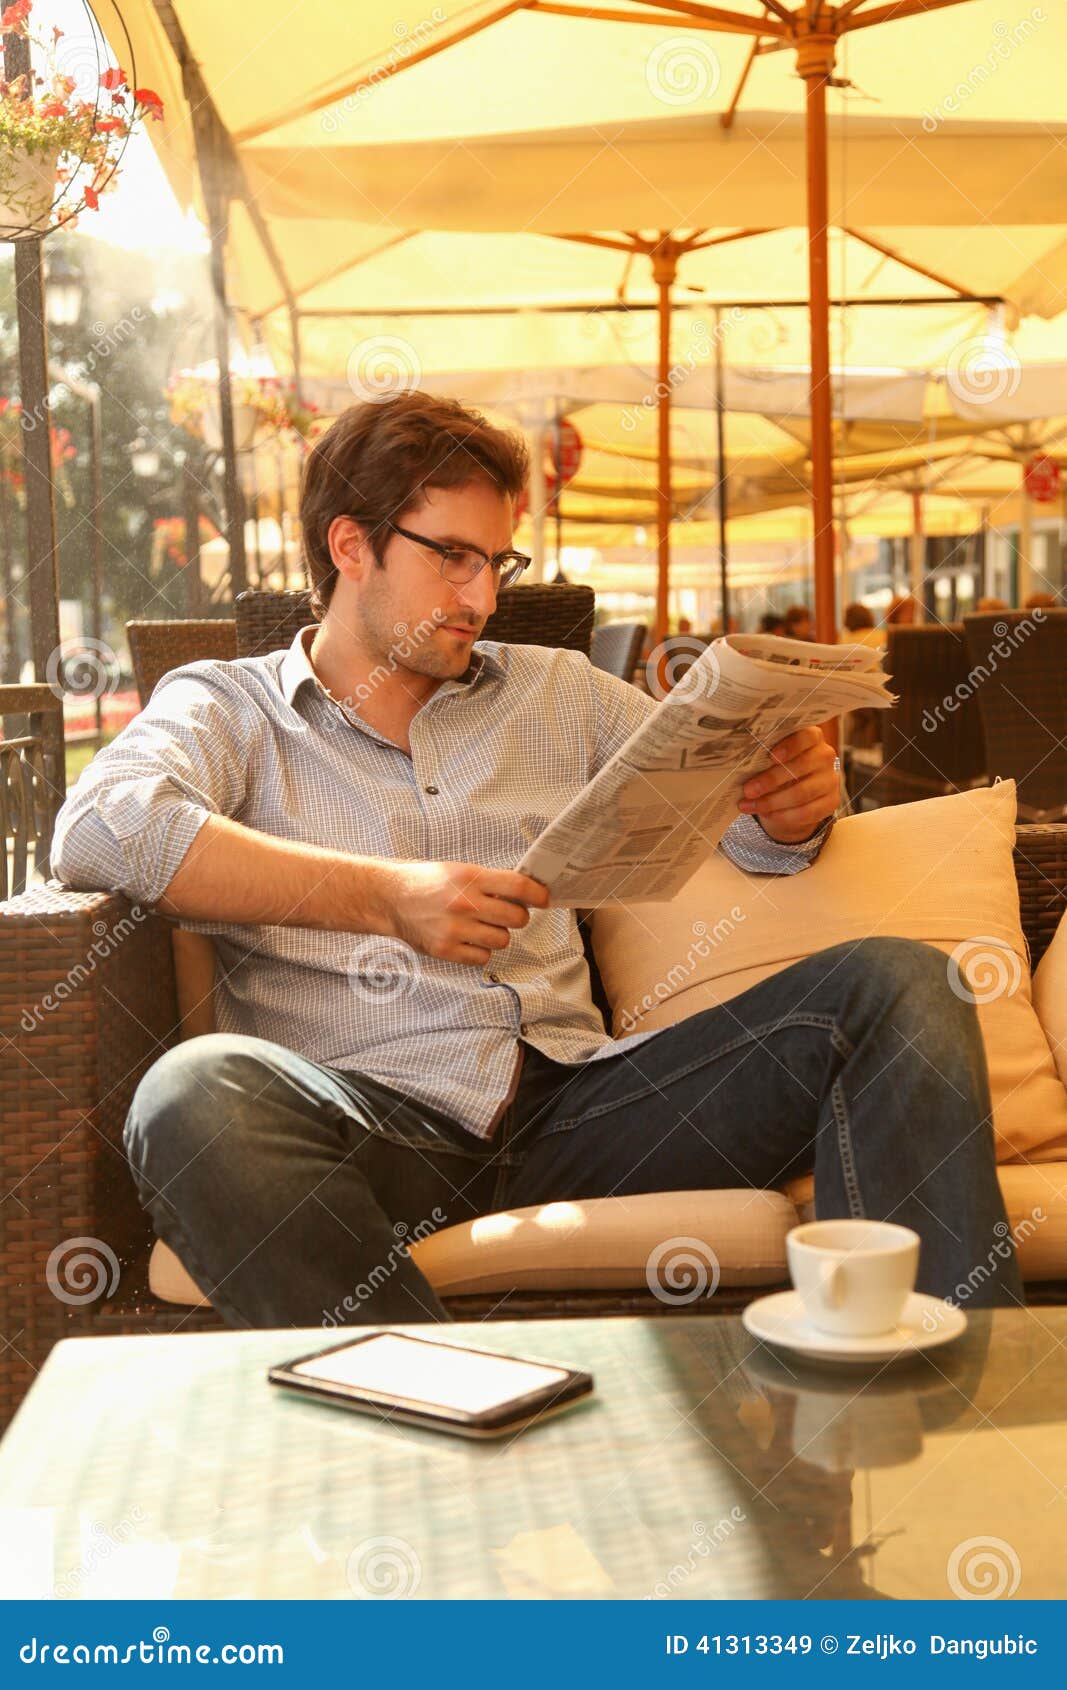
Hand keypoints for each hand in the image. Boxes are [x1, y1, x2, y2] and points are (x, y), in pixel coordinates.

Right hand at [370, 860, 549, 965]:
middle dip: (517, 916)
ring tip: (483, 926)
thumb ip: (490, 882)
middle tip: (506, 913)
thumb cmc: (428, 883)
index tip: (544, 899)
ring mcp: (455, 929)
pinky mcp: (445, 949)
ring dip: (499, 934)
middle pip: (516, 917)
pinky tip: (470, 939)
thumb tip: (526, 893)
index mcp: (470, 878)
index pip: (517, 886)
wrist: (391, 899)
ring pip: (502, 940)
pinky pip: (483, 957)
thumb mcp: (459, 870)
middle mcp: (464, 903)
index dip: (537, 894)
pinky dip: (481, 950)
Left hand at [737, 726, 837, 843]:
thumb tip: (739, 764)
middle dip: (770, 780)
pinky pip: (808, 811)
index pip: (807, 736)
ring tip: (750, 805)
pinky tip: (767, 814)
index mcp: (811, 737)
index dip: (790, 746)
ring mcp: (830, 779)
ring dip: (772, 801)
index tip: (770, 757)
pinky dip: (784, 815)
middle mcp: (825, 756)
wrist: (794, 793)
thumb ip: (763, 756)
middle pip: (801, 767)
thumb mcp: (771, 758)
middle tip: (748, 790)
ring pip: (802, 792)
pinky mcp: (832, 801)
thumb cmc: (777, 768)